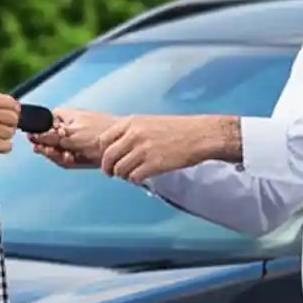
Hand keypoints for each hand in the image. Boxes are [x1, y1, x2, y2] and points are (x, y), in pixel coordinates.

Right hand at [0, 92, 20, 166]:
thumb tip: (5, 107)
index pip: (9, 101)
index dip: (13, 109)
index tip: (13, 113)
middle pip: (13, 117)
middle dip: (9, 123)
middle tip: (0, 128)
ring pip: (11, 132)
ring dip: (4, 136)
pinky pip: (8, 146)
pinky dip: (3, 147)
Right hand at [28, 108, 116, 168]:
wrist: (121, 143)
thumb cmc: (100, 131)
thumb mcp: (71, 133)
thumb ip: (51, 136)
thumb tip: (33, 135)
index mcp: (63, 117)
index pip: (43, 125)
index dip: (39, 134)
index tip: (36, 141)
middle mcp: (67, 130)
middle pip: (48, 142)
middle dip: (48, 148)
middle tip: (48, 150)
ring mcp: (73, 143)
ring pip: (56, 153)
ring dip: (57, 156)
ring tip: (62, 155)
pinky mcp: (80, 156)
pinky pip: (66, 161)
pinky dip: (66, 162)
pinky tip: (69, 159)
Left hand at [98, 115, 236, 182]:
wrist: (200, 135)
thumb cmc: (177, 129)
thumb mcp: (149, 122)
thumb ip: (131, 132)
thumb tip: (117, 147)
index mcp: (131, 122)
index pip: (103, 140)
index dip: (103, 153)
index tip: (107, 159)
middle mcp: (134, 135)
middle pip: (108, 157)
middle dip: (108, 168)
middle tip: (112, 173)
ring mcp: (143, 150)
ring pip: (120, 169)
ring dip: (123, 175)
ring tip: (131, 175)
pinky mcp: (153, 164)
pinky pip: (133, 177)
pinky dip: (135, 180)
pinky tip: (142, 178)